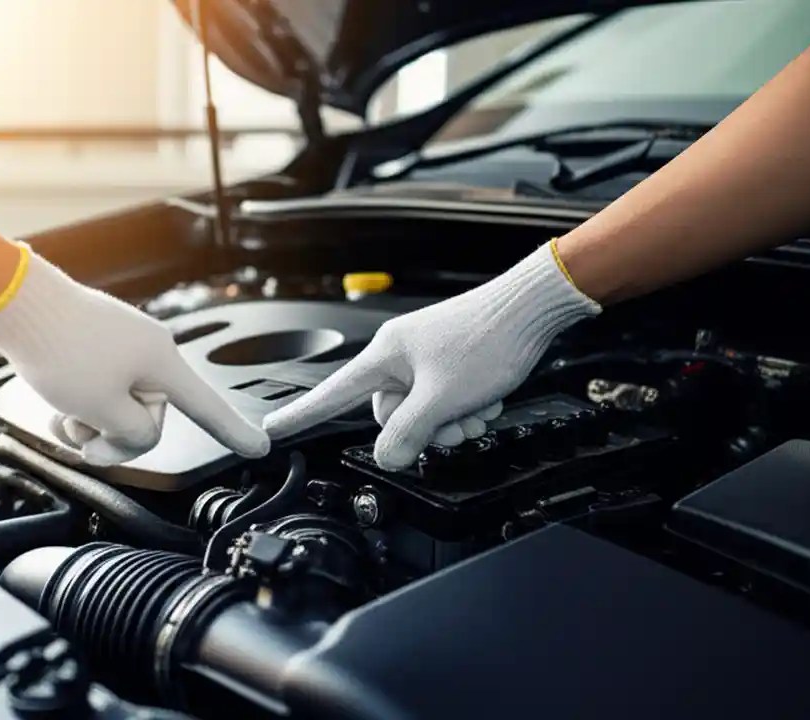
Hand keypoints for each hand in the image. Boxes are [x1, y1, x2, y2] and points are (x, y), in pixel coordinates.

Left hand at [0, 246, 268, 464]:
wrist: (14, 302)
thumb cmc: (58, 348)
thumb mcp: (102, 410)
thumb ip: (133, 434)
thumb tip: (134, 431)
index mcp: (161, 360)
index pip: (205, 407)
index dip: (232, 431)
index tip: (257, 448)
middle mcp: (148, 346)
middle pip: (147, 413)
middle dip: (114, 433)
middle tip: (81, 438)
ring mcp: (120, 340)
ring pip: (117, 401)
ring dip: (91, 419)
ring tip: (61, 415)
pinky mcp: (93, 339)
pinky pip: (98, 382)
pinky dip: (79, 400)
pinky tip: (54, 400)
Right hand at [263, 242, 598, 469]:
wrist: (535, 307)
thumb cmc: (488, 339)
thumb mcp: (442, 399)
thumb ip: (407, 433)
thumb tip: (386, 457)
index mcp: (385, 356)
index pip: (332, 394)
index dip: (301, 415)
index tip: (273, 430)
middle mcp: (401, 354)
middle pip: (391, 413)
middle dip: (424, 429)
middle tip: (454, 428)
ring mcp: (428, 357)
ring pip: (424, 410)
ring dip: (452, 422)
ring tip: (478, 413)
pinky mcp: (454, 361)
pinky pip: (446, 399)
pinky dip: (467, 408)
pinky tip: (487, 402)